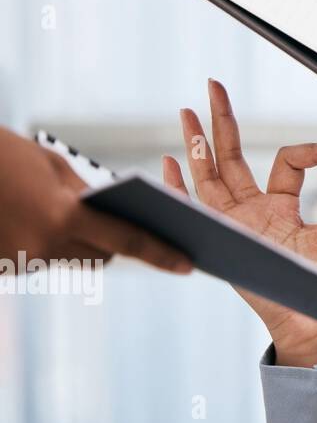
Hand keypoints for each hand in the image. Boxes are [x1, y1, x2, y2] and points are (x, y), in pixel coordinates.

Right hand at [0, 125, 190, 271]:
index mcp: (65, 218)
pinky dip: (47, 241)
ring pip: (71, 258)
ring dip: (80, 242)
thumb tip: (107, 214)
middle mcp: (45, 246)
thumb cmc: (2, 155)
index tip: (191, 266)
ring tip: (74, 216)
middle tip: (133, 224)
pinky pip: (40, 258)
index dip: (163, 254)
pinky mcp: (3, 267)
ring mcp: (21, 260)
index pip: (128, 241)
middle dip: (114, 242)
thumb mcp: (51, 166)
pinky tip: (37, 220)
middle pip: (101, 256)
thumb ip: (84, 194)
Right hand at [162, 79, 316, 366]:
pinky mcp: (227, 240)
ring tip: (187, 111)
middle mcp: (254, 213)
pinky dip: (180, 188)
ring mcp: (236, 225)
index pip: (286, 161)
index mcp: (283, 207)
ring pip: (210, 177)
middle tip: (213, 85)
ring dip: (197, 144)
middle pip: (231, 158)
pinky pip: (197, 211)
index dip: (312, 149)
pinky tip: (168, 162)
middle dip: (221, 121)